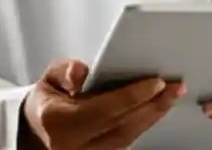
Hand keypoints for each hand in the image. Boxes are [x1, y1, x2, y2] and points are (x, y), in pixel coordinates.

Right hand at [20, 59, 183, 149]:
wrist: (38, 131)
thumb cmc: (46, 103)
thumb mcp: (49, 79)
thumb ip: (65, 71)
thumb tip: (80, 72)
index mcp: (56, 121)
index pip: (102, 109)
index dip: (131, 97)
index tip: (155, 83)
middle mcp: (72, 144)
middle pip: (121, 126)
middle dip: (152, 106)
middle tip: (173, 88)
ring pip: (127, 138)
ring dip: (152, 117)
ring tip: (170, 97)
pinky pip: (125, 143)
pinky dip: (142, 126)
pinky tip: (154, 112)